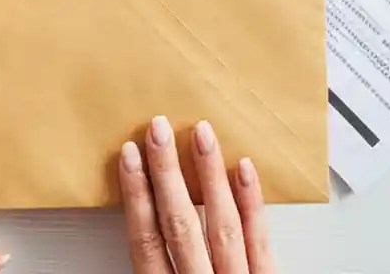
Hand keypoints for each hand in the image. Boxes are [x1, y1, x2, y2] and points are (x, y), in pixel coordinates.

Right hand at [119, 117, 273, 273]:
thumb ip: (155, 267)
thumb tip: (141, 219)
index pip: (146, 240)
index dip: (136, 194)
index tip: (130, 154)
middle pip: (179, 224)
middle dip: (167, 172)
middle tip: (159, 130)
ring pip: (222, 225)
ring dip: (210, 174)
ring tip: (202, 133)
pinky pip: (259, 241)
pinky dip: (252, 203)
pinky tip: (243, 169)